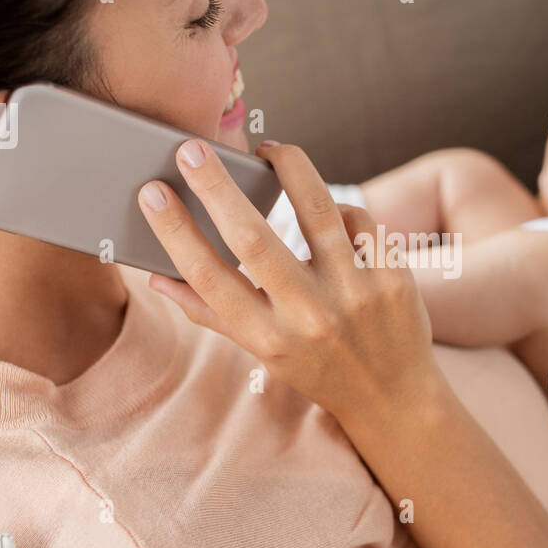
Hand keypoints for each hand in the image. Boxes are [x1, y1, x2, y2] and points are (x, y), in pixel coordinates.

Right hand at [138, 139, 439, 425]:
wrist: (395, 398)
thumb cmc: (318, 368)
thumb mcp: (262, 352)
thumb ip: (211, 312)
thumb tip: (156, 277)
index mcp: (268, 338)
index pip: (209, 277)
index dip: (174, 231)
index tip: (152, 192)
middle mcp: (309, 316)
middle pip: (253, 238)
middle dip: (216, 187)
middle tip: (192, 149)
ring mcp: (355, 294)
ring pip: (317, 208)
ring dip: (288, 166)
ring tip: (270, 150)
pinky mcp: (392, 276)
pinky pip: (358, 218)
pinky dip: (338, 208)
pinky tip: (327, 210)